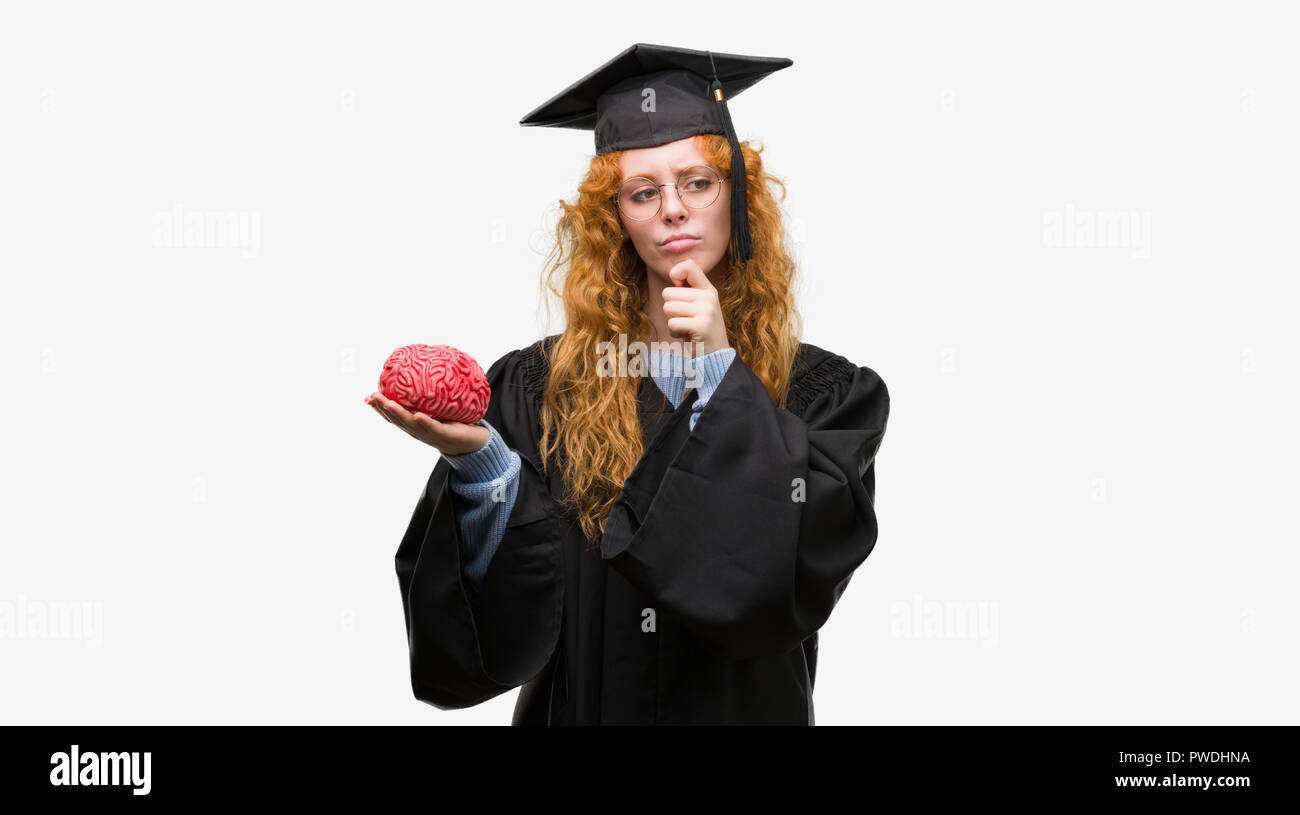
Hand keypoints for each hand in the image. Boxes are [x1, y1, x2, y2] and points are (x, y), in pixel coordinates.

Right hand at [365, 392, 490, 455]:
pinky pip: (434, 428)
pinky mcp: (446, 436)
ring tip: (389, 404)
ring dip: (399, 415)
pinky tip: (418, 416)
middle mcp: (420, 431)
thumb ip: (432, 393)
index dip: (380, 409)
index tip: (368, 398)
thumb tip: (428, 368)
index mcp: (416, 425)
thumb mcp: (441, 407)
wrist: (476, 442)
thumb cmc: (458, 422)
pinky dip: (424, 423)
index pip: (395, 417)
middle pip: (398, 421)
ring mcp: (432, 435)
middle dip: (383, 409)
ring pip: (411, 425)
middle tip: (372, 397)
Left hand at [662, 258, 729, 355]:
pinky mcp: (701, 325)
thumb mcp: (699, 306)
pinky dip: (675, 333)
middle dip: (671, 310)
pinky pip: (672, 323)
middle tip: (686, 320)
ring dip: (672, 322)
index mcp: (708, 289)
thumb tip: (673, 273)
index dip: (676, 274)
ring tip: (687, 328)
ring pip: (667, 308)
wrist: (717, 357)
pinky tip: (688, 336)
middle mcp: (709, 296)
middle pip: (667, 293)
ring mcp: (706, 310)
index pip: (688, 266)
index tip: (679, 289)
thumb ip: (688, 290)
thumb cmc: (700, 331)